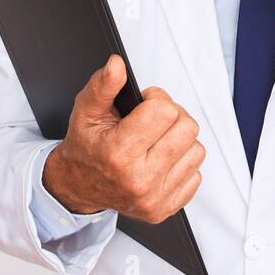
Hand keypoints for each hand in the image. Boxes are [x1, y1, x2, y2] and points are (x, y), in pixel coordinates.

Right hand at [43, 55, 204, 223]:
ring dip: (179, 141)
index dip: (157, 99)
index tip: (145, 104)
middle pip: (187, 128)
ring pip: (196, 150)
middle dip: (172, 117)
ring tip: (156, 142)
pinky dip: (182, 164)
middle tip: (152, 121)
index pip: (165, 111)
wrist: (78, 186)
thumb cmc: (86, 147)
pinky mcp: (165, 209)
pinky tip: (160, 162)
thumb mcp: (87, 111)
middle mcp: (138, 180)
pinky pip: (196, 174)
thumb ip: (103, 86)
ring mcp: (153, 198)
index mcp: (118, 153)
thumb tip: (116, 65)